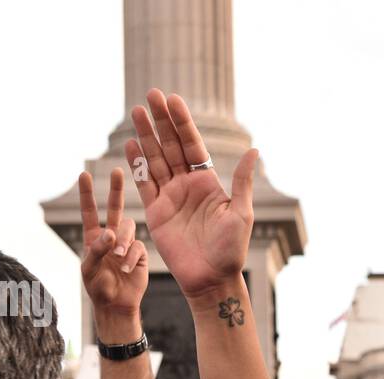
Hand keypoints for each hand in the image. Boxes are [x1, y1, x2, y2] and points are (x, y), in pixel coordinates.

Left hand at [80, 167, 148, 330]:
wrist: (116, 305)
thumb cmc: (98, 288)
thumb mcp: (89, 269)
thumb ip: (96, 250)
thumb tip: (110, 233)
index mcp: (94, 238)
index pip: (90, 211)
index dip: (87, 194)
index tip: (84, 174)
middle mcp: (111, 237)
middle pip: (115, 209)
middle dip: (116, 190)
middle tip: (117, 170)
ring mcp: (127, 245)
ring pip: (129, 228)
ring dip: (122, 242)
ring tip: (117, 259)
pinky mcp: (139, 254)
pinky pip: (138, 247)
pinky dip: (131, 257)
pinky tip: (126, 270)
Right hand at [124, 89, 255, 299]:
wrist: (211, 279)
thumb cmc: (231, 250)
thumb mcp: (241, 214)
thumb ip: (242, 182)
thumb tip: (254, 150)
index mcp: (208, 183)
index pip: (193, 145)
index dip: (182, 123)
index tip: (173, 100)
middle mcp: (188, 185)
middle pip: (171, 146)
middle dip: (161, 121)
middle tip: (150, 95)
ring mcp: (170, 197)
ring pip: (155, 159)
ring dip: (146, 136)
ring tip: (137, 111)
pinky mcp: (156, 212)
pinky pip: (144, 183)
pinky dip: (136, 164)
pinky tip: (130, 144)